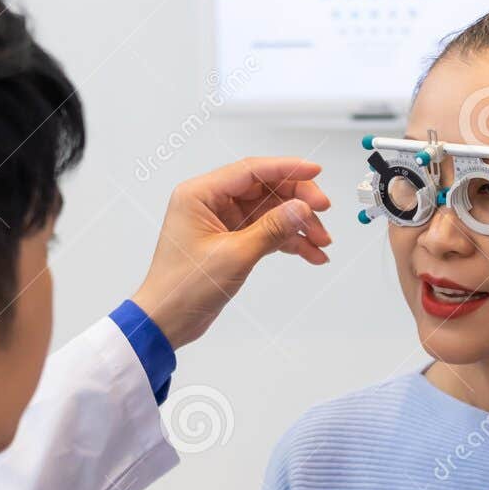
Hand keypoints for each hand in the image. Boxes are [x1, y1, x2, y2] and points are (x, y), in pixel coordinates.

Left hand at [131, 157, 330, 348]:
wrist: (166, 320)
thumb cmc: (182, 287)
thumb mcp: (234, 255)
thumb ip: (271, 229)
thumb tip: (301, 208)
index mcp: (200, 194)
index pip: (251, 170)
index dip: (287, 168)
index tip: (315, 172)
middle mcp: (210, 202)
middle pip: (265, 188)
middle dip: (297, 201)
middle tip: (322, 212)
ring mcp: (221, 221)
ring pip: (269, 211)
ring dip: (297, 224)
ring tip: (321, 241)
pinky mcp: (230, 240)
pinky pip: (266, 231)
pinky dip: (287, 241)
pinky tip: (310, 252)